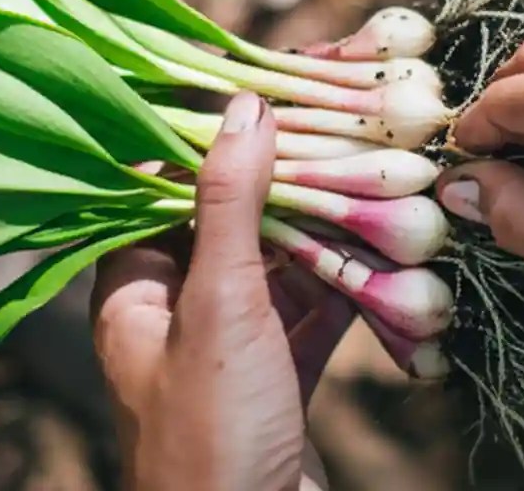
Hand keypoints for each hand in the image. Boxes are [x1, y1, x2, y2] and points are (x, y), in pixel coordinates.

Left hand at [91, 92, 352, 490]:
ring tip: (377, 182)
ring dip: (326, 236)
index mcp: (134, 291)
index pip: (163, 189)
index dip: (208, 139)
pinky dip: (347, 292)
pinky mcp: (277, 383)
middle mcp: (176, 314)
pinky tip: (389, 259)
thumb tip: (245, 107)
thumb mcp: (219, 304)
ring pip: (279, 271)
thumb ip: (231, 204)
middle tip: (340, 129)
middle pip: (231, 226)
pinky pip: (312, 319)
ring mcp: (230, 352)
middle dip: (285, 184)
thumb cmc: (211, 431)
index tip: (261, 92)